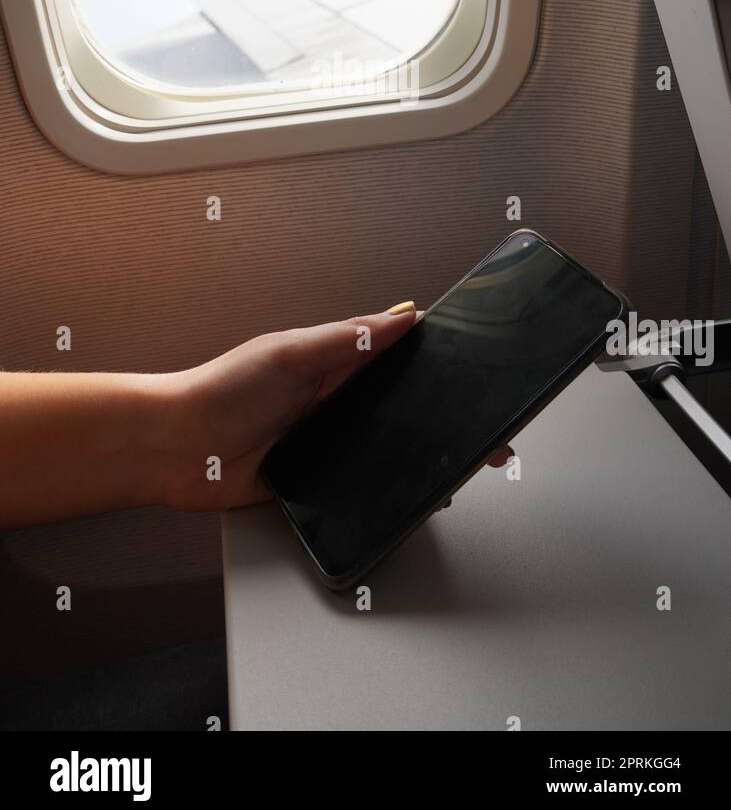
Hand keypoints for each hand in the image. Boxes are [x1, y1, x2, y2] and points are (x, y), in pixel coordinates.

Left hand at [156, 304, 512, 512]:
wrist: (177, 450)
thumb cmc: (222, 389)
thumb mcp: (290, 350)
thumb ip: (350, 336)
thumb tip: (405, 313)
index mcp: (335, 361)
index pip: (398, 355)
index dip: (436, 359)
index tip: (476, 364)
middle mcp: (336, 399)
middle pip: (402, 404)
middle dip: (442, 414)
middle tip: (486, 429)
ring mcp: (329, 440)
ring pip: (388, 446)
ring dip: (419, 454)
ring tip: (459, 465)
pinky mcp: (317, 480)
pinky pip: (362, 485)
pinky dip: (387, 489)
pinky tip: (412, 496)